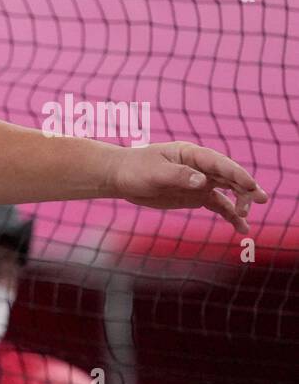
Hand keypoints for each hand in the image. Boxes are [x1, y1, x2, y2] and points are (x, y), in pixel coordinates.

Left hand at [111, 142, 267, 234]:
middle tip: (259, 201)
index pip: (220, 164)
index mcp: (192, 155)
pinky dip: (231, 215)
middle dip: (247, 188)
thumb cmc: (136, 169)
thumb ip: (179, 175)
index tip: (251, 185)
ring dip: (242, 203)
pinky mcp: (197, 196)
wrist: (123, 177)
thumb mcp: (155, 172)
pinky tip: (242, 228)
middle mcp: (202, 167)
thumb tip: (203, 181)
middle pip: (230, 177)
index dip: (237, 174)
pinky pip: (219, 205)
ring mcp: (201, 182)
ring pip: (229, 191)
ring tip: (247, 218)